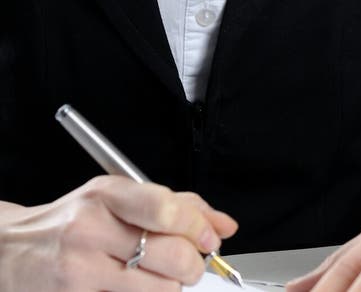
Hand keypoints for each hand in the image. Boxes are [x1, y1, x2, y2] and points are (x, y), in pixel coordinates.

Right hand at [0, 175, 237, 291]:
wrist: (14, 250)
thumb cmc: (72, 221)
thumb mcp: (117, 198)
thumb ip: (174, 204)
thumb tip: (223, 223)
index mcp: (106, 194)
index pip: (164, 208)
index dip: (198, 226)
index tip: (212, 237)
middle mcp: (91, 228)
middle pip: (169, 254)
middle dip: (194, 264)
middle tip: (193, 263)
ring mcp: (81, 269)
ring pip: (158, 288)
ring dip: (172, 286)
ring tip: (161, 275)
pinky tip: (135, 287)